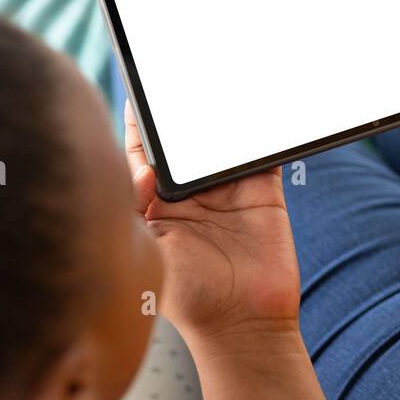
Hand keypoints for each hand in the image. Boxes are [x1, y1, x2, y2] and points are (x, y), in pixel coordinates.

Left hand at [125, 104, 299, 343]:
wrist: (243, 324)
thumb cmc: (188, 296)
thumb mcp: (148, 251)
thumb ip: (136, 205)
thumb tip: (147, 167)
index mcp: (156, 201)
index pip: (143, 149)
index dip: (140, 119)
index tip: (137, 85)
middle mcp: (190, 191)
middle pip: (183, 135)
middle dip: (181, 107)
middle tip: (179, 75)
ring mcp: (227, 188)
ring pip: (221, 137)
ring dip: (220, 112)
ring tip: (216, 81)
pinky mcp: (262, 190)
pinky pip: (262, 151)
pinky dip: (263, 130)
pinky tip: (257, 109)